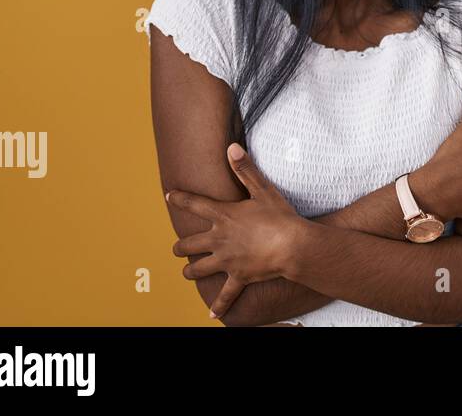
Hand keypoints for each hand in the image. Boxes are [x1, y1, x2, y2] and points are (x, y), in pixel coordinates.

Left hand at [167, 143, 306, 319]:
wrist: (292, 246)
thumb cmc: (279, 217)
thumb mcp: (263, 189)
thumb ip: (245, 169)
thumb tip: (231, 147)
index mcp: (223, 216)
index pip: (194, 205)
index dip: (179, 199)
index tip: (169, 196)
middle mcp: (218, 240)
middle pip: (187, 245)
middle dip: (180, 246)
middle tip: (177, 247)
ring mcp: (226, 261)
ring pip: (197, 269)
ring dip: (190, 271)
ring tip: (188, 272)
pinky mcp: (237, 277)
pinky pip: (224, 295)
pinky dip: (218, 305)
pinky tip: (211, 314)